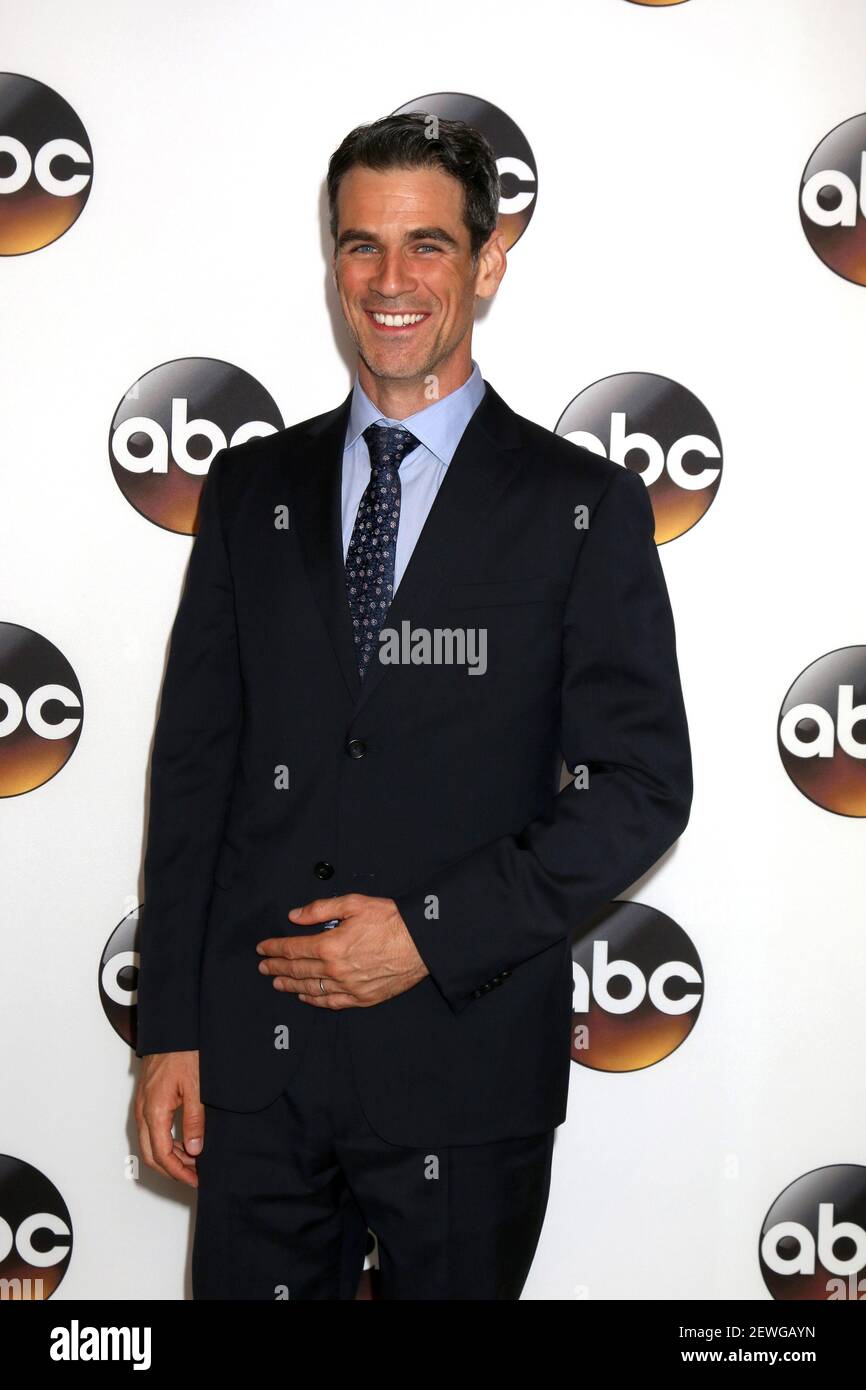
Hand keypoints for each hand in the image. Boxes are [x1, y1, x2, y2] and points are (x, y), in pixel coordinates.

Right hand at [135, 1050, 203, 1187]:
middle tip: (195, 1175)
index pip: (162, 1154)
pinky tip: (184, 1142)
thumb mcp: (196, 1087)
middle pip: (151, 1155)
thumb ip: (194, 1120)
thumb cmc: (183, 1052)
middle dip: (173, 1170)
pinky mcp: (146, 1101)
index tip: (195, 1179)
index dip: (179, 1172)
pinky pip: (152, 1131)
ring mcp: (142, 1106)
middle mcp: (143, 1111)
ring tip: (194, 1160)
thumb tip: (194, 1149)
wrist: (172, 1030)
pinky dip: (166, 1143)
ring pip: (150, 1144)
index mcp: (154, 1110)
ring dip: (170, 1157)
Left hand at [255, 893, 428, 1008]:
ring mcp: (348, 988)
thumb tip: (295, 916)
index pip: (293, 949)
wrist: (422, 943)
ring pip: (311, 988)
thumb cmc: (391, 920)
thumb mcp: (354, 903)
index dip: (275, 948)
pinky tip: (305, 996)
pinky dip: (314, 1000)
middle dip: (277, 967)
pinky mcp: (363, 998)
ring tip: (276, 982)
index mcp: (330, 945)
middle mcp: (335, 970)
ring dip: (290, 985)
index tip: (262, 947)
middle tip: (263, 966)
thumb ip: (321, 909)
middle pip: (297, 970)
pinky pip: (331, 1003)